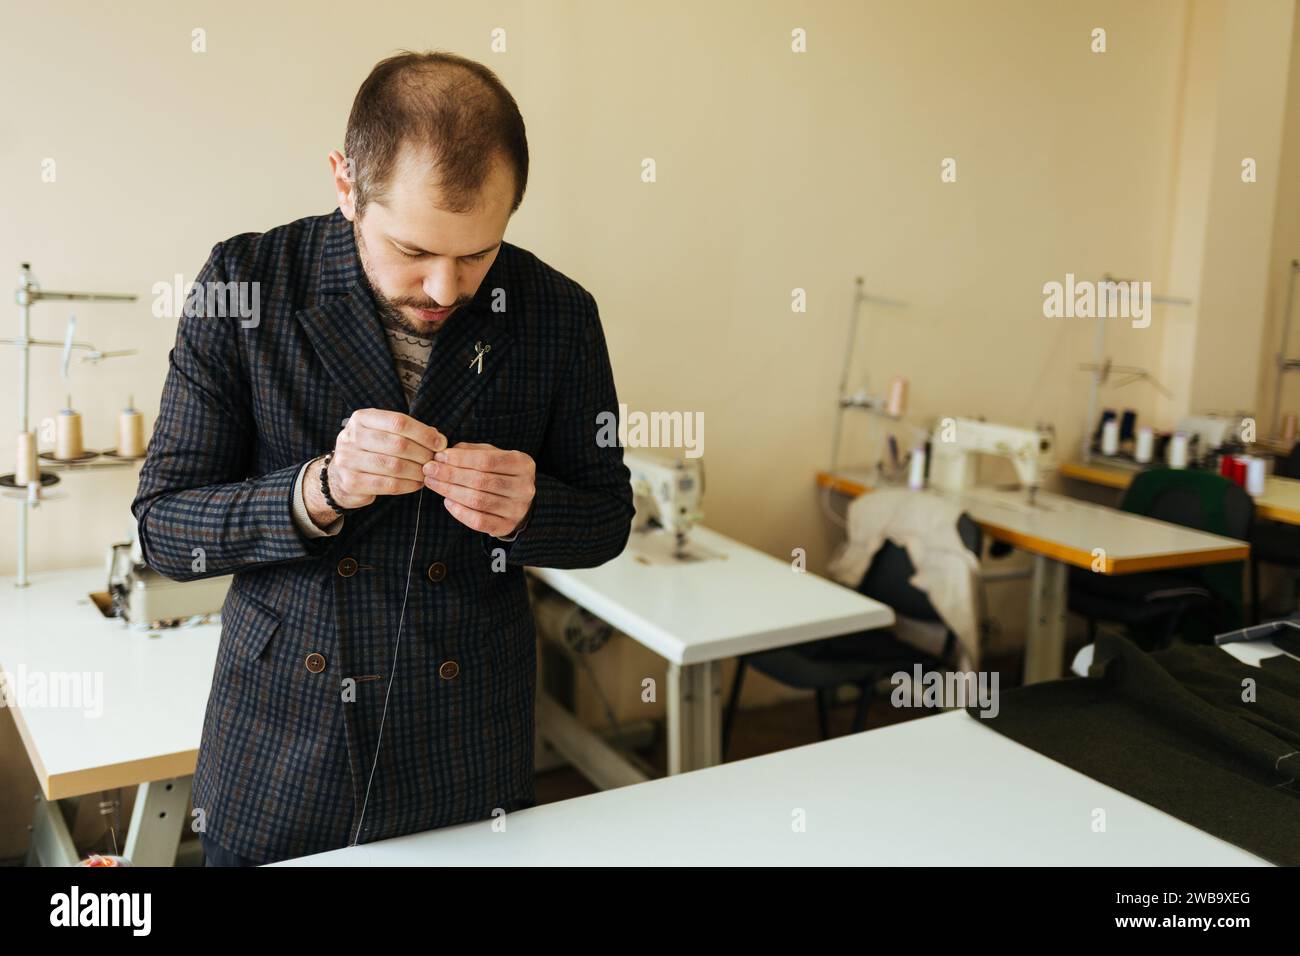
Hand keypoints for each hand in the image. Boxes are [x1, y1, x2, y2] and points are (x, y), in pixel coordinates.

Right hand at [308, 409, 446, 519]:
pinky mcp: (351, 482)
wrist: (339, 475)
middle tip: (435, 461)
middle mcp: (351, 436)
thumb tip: (438, 438)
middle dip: (423, 454)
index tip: (440, 443)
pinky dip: (408, 485)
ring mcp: (348, 460)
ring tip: (427, 473)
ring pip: (394, 466)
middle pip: (398, 444)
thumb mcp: (383, 433)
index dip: (423, 433)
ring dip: (417, 471)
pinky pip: (388, 484)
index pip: (398, 421)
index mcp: (362, 418)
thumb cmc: (370, 450)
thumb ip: (408, 432)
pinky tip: (417, 484)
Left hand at [422, 442, 535, 536]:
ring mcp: (517, 509)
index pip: (487, 460)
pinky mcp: (507, 526)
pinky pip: (479, 521)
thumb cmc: (500, 473)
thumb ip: (471, 451)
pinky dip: (460, 512)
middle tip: (429, 470)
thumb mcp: (492, 455)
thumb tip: (445, 454)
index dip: (461, 459)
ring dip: (450, 491)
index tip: (439, 456)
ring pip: (478, 500)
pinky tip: (447, 501)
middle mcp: (524, 487)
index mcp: (522, 464)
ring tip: (432, 483)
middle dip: (450, 474)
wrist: (518, 501)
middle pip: (481, 480)